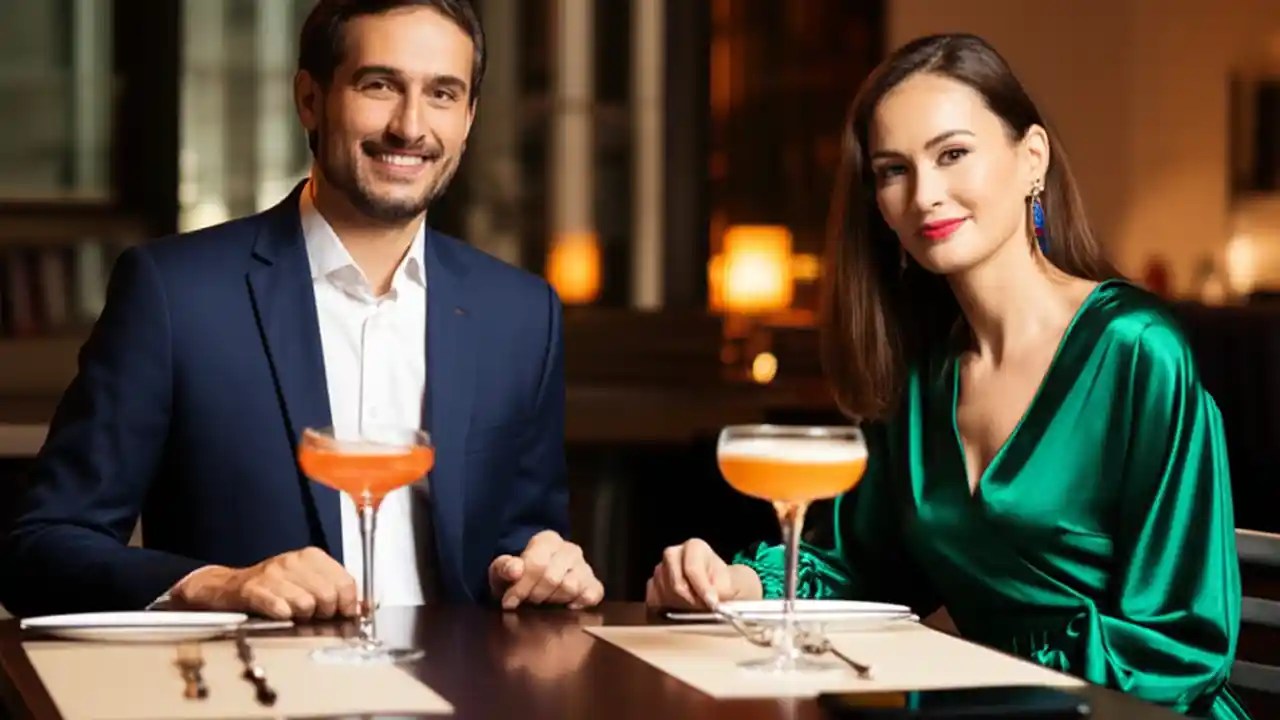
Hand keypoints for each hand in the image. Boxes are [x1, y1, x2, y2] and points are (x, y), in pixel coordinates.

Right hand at [170, 547, 358, 619]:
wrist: (228, 587)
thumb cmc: (272, 587)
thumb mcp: (307, 582)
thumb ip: (335, 591)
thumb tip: (363, 608)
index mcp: (312, 556)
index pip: (345, 582)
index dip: (348, 604)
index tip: (342, 614)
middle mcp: (294, 561)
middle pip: (328, 595)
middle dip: (325, 613)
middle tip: (315, 617)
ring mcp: (273, 574)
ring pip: (306, 604)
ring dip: (303, 617)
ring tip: (294, 615)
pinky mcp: (253, 589)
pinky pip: (280, 608)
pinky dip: (283, 616)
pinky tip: (281, 615)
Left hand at [489, 530, 604, 609]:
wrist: (533, 582)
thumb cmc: (518, 575)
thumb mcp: (502, 570)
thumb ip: (504, 567)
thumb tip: (515, 570)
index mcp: (548, 540)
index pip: (537, 564)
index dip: (521, 586)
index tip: (509, 602)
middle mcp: (570, 550)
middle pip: (553, 578)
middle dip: (536, 595)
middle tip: (528, 601)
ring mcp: (585, 567)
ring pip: (572, 588)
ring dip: (554, 600)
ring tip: (544, 600)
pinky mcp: (594, 584)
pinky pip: (593, 595)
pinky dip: (580, 603)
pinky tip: (566, 606)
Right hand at [644, 538, 762, 609]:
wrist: (712, 587)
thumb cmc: (720, 583)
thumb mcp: (727, 584)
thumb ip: (720, 592)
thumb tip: (712, 602)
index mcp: (693, 547)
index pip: (692, 568)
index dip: (702, 589)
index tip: (712, 603)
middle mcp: (672, 554)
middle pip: (676, 583)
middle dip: (692, 600)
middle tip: (704, 609)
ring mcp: (659, 569)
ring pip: (665, 594)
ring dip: (681, 606)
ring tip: (695, 608)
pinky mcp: (651, 586)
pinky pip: (654, 600)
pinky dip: (667, 609)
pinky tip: (680, 609)